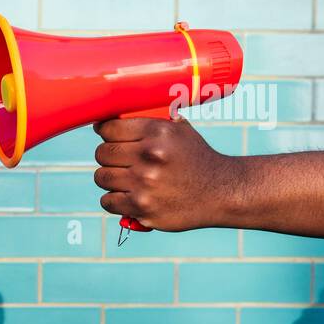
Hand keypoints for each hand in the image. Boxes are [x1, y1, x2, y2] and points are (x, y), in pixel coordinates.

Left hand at [93, 114, 244, 231]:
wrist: (222, 192)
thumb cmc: (196, 158)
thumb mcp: (180, 130)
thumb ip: (149, 122)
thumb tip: (112, 116)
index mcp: (157, 132)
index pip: (109, 128)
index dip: (105, 133)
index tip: (109, 137)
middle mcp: (150, 155)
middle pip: (102, 153)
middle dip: (108, 156)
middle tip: (119, 160)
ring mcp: (145, 183)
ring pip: (101, 177)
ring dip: (109, 179)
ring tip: (125, 179)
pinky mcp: (142, 207)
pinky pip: (107, 201)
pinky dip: (114, 200)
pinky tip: (127, 196)